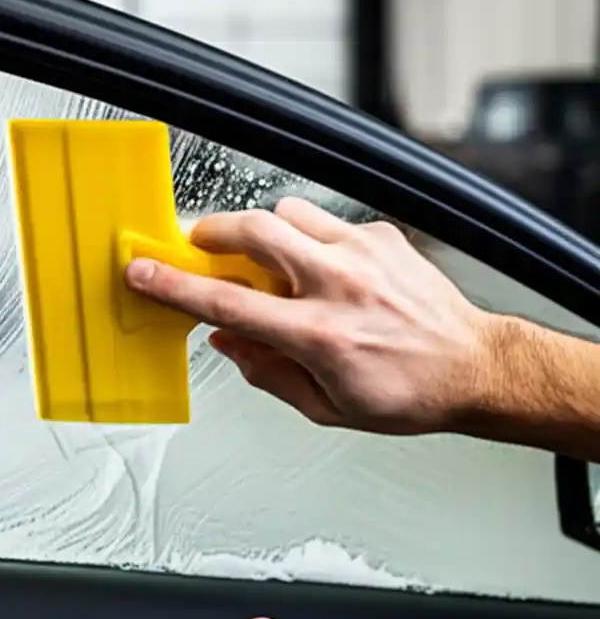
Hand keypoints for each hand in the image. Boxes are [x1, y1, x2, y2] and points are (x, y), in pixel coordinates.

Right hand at [125, 197, 495, 435]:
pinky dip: (308, 238)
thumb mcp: (324, 406)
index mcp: (319, 335)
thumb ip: (265, 372)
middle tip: (196, 244)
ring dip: (263, 232)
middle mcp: (339, 285)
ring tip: (267, 261)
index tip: (143, 272)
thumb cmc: (407, 393)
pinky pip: (324, 221)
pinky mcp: (382, 236)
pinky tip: (319, 268)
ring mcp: (363, 253)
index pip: (226, 302)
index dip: (174, 285)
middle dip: (210, 231)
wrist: (475, 369)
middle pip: (253, 231)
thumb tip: (227, 341)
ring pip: (287, 212)